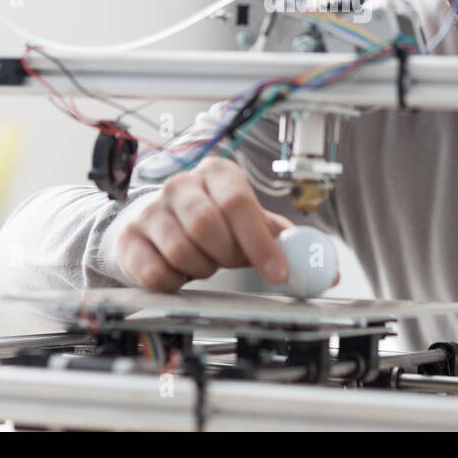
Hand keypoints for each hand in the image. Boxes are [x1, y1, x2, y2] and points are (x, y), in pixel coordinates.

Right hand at [113, 156, 294, 290]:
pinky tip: (179, 271)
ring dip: (201, 268)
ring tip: (203, 260)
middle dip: (226, 254)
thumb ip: (283, 242)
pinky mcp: (129, 238)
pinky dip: (176, 282)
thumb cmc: (207, 222)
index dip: (259, 241)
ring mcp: (150, 210)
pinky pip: (157, 273)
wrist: (152, 225)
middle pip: (206, 225)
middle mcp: (180, 185)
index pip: (238, 202)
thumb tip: (328, 271)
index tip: (277, 271)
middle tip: (229, 261)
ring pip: (181, 251)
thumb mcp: (246, 222)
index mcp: (217, 174)